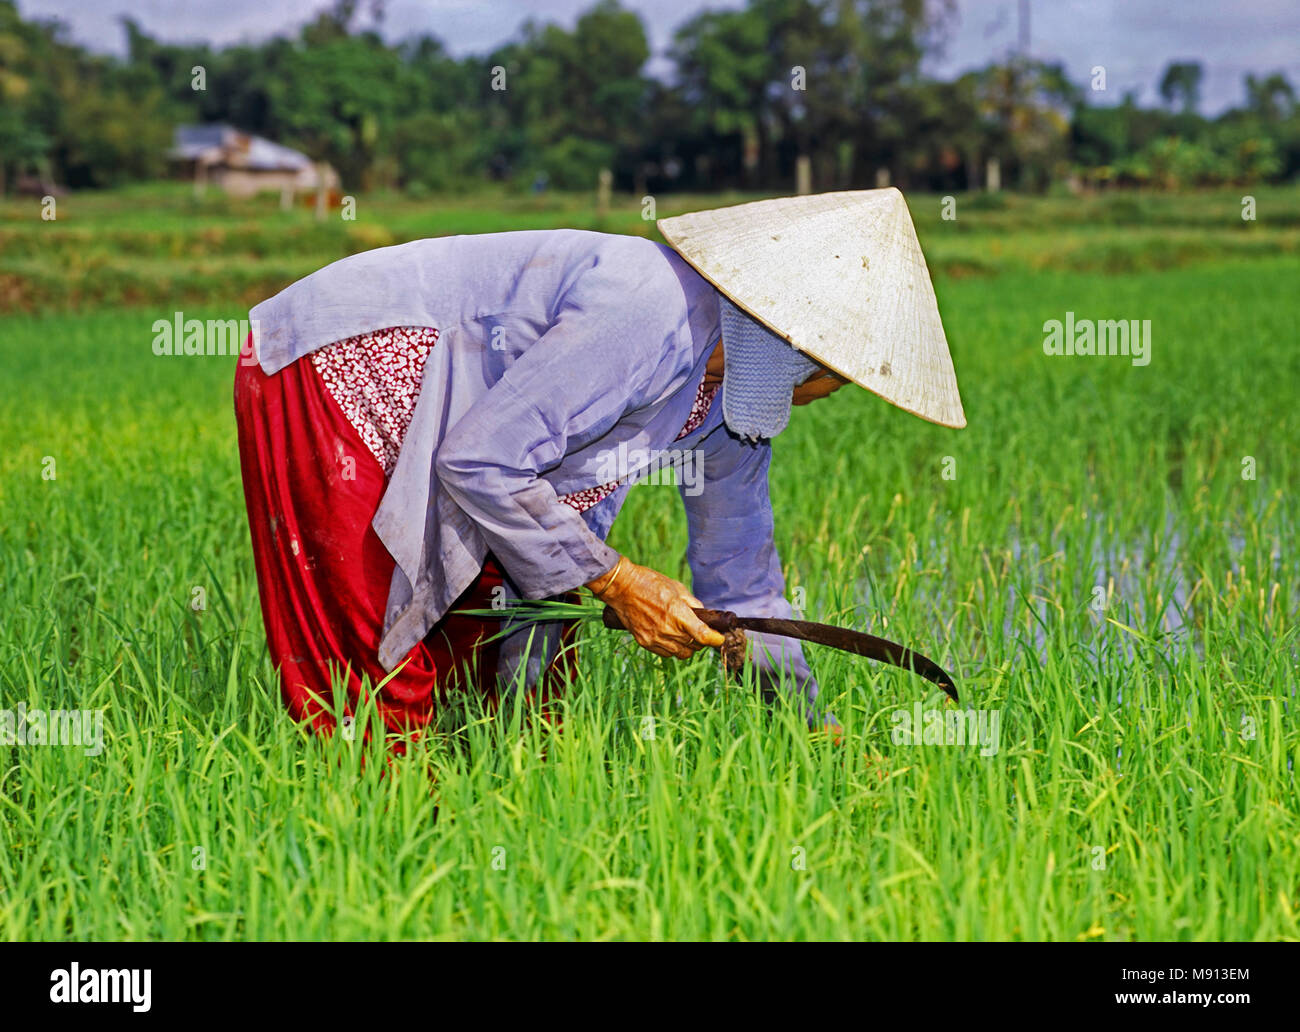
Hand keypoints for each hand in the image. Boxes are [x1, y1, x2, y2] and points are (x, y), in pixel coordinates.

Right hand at [587, 557, 725, 658]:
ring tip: (686, 636)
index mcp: (678, 614)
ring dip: (688, 647)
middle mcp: (667, 629)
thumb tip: (704, 615)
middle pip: (694, 646)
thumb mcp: (677, 588)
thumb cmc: (650, 583)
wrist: (622, 587)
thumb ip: (692, 604)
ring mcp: (655, 638)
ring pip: (681, 653)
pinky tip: (671, 637)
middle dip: (702, 641)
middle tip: (701, 632)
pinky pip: (666, 654)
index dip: (715, 639)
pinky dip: (673, 649)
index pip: (703, 636)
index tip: (719, 638)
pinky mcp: (645, 642)